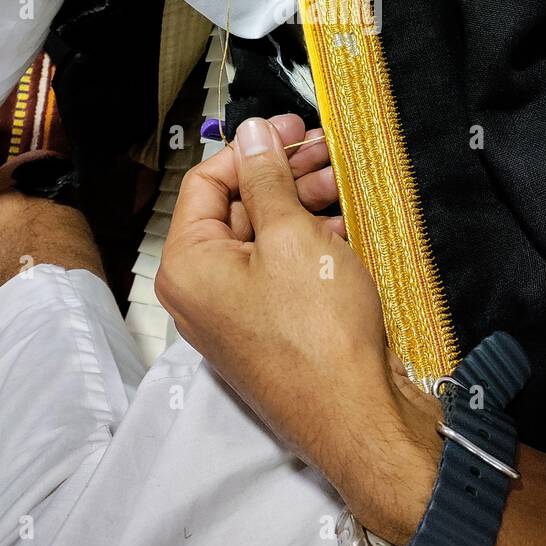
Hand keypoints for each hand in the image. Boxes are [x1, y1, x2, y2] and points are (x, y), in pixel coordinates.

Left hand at [156, 114, 439, 541]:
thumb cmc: (320, 337)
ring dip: (300, 204)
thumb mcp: (293, 236)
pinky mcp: (268, 328)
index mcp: (188, 265)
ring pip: (262, 236)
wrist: (357, 416)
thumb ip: (267, 179)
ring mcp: (234, 312)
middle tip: (323, 150)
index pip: (206, 182)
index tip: (290, 129)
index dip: (252, 149)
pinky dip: (308, 242)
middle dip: (281, 174)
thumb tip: (252, 136)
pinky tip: (341, 226)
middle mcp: (201, 290)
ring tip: (341, 183)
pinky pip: (279, 269)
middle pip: (235, 207)